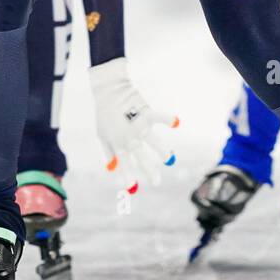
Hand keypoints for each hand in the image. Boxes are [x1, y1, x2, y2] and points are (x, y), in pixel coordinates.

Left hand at [89, 57, 177, 192]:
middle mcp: (130, 137)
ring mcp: (139, 125)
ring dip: (161, 150)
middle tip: (156, 183)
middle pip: (141, 156)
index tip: (132, 188)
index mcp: (118, 143)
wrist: (109, 92)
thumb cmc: (105, 115)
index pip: (124, 163)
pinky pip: (159, 117)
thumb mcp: (102, 135)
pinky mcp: (147, 113)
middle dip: (148, 171)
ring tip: (169, 160)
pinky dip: (168, 119)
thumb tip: (113, 169)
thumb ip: (108, 152)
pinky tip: (176, 123)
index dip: (127, 175)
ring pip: (153, 140)